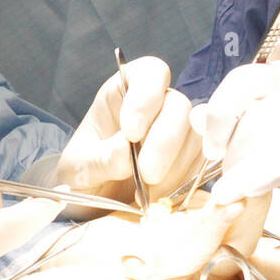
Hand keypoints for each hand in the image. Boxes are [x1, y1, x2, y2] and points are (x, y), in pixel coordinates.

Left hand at [57, 56, 200, 209]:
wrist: (92, 206)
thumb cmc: (81, 176)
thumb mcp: (78, 168)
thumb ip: (101, 158)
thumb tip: (127, 151)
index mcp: (123, 92)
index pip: (149, 73)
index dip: (146, 97)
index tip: (131, 132)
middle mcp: (156, 106)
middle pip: (178, 105)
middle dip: (164, 141)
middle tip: (147, 174)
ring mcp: (178, 132)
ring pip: (194, 136)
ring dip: (175, 167)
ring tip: (149, 195)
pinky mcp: (190, 160)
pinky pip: (201, 165)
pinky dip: (185, 182)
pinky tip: (163, 198)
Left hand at [191, 42, 279, 203]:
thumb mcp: (275, 129)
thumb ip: (238, 119)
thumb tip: (193, 114)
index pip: (237, 83)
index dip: (218, 116)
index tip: (213, 147)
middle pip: (245, 107)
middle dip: (233, 147)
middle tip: (234, 174)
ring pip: (262, 133)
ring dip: (253, 168)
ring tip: (271, 181)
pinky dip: (258, 174)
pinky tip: (237, 190)